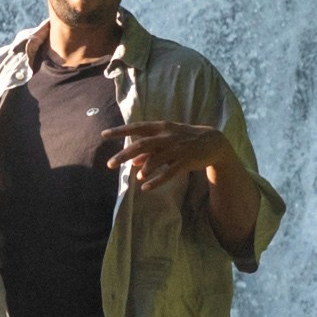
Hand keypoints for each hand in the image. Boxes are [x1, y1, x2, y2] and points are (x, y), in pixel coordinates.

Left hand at [111, 117, 237, 198]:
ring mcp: (177, 148)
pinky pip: (169, 172)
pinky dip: (157, 180)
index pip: (137, 128)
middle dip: (124, 154)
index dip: (120, 130)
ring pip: (157, 157)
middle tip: (109, 164)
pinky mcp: (186, 160)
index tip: (104, 134)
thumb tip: (132, 162)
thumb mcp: (166, 142)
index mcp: (161, 128)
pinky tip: (145, 188)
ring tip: (137, 178)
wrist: (212, 142)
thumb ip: (149, 151)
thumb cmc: (184, 140)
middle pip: (142, 144)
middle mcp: (167, 136)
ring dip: (145, 167)